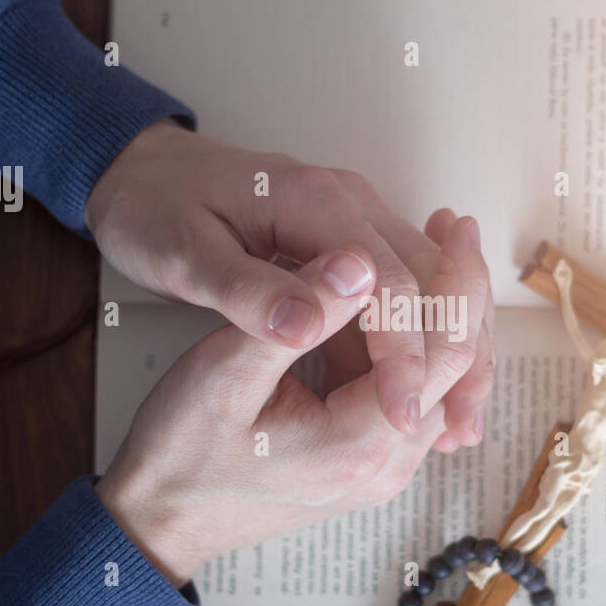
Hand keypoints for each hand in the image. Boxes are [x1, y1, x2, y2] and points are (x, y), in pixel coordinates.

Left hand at [85, 121, 493, 446]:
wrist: (143, 175)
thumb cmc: (155, 211)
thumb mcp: (183, 256)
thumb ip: (246, 290)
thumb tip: (309, 323)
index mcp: (315, 200)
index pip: (388, 280)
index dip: (402, 352)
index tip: (401, 413)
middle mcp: (351, 204)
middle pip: (430, 281)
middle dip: (454, 357)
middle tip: (462, 430)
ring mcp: (356, 222)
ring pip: (427, 290)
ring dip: (450, 354)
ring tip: (459, 427)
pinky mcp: (350, 245)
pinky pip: (401, 295)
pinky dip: (418, 345)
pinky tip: (423, 394)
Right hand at [95, 217, 489, 584]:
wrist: (160, 516)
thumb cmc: (180, 451)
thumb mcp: (224, 372)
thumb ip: (297, 315)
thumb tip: (361, 261)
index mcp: (358, 445)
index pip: (445, 354)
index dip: (457, 281)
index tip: (456, 226)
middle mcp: (384, 467)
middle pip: (457, 369)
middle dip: (463, 291)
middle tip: (456, 226)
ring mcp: (378, 470)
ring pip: (442, 383)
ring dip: (445, 316)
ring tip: (441, 246)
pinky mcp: (364, 462)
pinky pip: (414, 398)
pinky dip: (419, 344)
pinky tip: (405, 299)